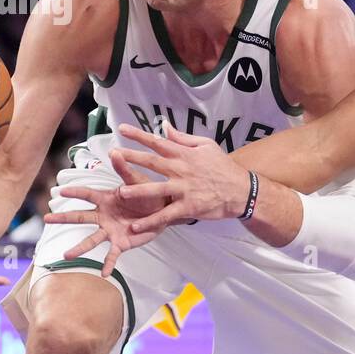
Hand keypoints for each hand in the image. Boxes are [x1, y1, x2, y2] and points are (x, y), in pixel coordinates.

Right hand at [41, 152, 170, 276]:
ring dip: (79, 248)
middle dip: (63, 218)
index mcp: (106, 198)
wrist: (165, 210)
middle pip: (80, 217)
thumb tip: (115, 151)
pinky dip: (108, 263)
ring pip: (91, 239)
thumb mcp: (137, 181)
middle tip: (46, 218)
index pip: (87, 194)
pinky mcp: (121, 243)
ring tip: (65, 256)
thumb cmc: (148, 193)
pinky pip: (112, 254)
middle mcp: (104, 215)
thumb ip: (125, 169)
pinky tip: (103, 273)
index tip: (59, 191)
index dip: (74, 192)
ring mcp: (110, 230)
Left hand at [104, 123, 250, 233]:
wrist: (241, 190)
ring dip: (138, 191)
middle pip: (153, 162)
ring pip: (157, 189)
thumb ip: (183, 138)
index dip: (139, 135)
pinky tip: (136, 226)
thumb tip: (165, 126)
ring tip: (120, 192)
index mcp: (184, 154)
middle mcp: (182, 170)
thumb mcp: (206, 146)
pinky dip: (151, 221)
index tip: (121, 129)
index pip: (158, 141)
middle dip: (131, 157)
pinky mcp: (188, 207)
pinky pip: (166, 215)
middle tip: (112, 155)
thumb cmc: (223, 167)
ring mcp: (184, 189)